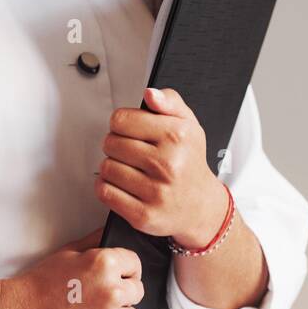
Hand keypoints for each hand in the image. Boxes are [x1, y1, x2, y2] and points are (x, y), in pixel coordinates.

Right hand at [0, 227, 142, 308]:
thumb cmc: (38, 285)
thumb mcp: (67, 253)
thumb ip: (96, 242)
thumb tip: (115, 232)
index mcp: (105, 264)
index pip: (135, 265)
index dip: (124, 272)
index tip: (114, 279)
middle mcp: (112, 292)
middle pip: (136, 293)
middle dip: (120, 295)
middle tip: (95, 300)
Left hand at [95, 87, 227, 247]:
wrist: (201, 207)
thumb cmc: (189, 164)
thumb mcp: (189, 125)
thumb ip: (170, 102)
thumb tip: (150, 94)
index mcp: (177, 137)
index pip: (121, 120)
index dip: (122, 124)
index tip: (131, 131)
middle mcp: (168, 164)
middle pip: (111, 143)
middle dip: (117, 146)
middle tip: (132, 153)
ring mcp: (155, 192)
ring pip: (107, 168)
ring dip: (113, 168)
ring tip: (130, 170)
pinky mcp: (144, 215)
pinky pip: (106, 192)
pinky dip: (107, 188)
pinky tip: (122, 186)